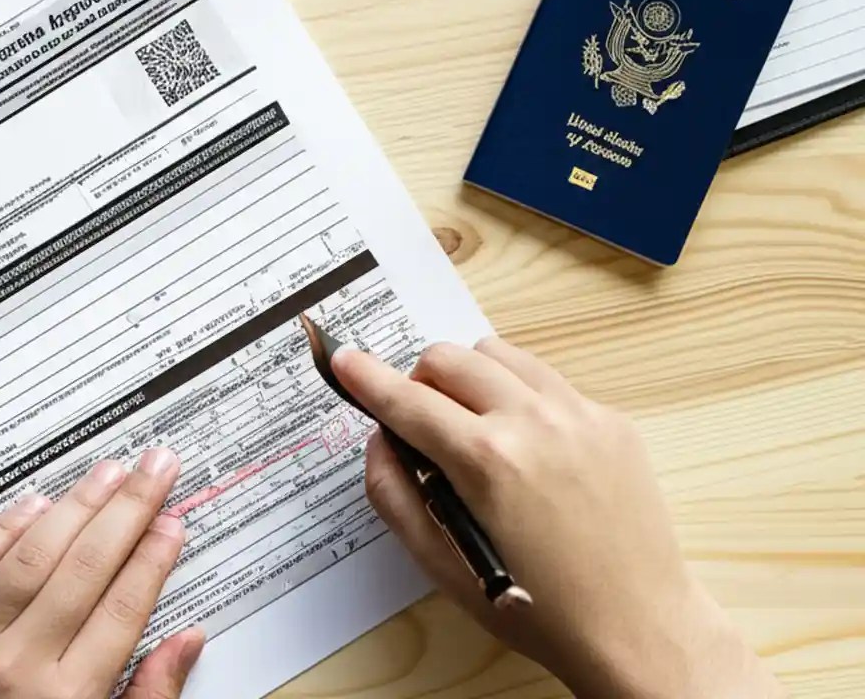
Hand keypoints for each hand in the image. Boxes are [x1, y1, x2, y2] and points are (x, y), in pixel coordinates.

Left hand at [0, 449, 205, 698]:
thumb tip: (187, 642)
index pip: (124, 609)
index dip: (154, 558)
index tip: (173, 523)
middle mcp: (14, 670)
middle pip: (85, 569)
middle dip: (129, 510)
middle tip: (156, 467)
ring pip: (29, 557)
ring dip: (75, 507)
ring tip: (109, 472)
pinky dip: (0, 531)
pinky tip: (35, 503)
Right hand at [332, 338, 782, 698]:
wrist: (635, 623)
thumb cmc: (536, 606)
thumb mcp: (442, 565)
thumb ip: (394, 495)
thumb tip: (380, 442)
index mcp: (486, 461)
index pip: (408, 401)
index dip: (367, 379)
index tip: (344, 361)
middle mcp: (534, 422)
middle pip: (450, 358)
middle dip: (420, 381)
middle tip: (422, 423)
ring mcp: (579, 414)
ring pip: (500, 355)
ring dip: (470, 378)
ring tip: (473, 425)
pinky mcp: (611, 419)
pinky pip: (547, 381)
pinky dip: (519, 398)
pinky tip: (528, 447)